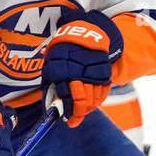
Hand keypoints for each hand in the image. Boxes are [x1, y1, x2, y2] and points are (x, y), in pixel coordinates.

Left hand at [42, 11, 123, 126]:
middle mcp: (80, 74)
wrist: (83, 34)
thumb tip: (51, 107)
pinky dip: (98, 101)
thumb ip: (52, 86)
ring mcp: (94, 74)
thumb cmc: (62, 52)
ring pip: (95, 99)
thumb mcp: (51, 66)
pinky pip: (103, 93)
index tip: (69, 122)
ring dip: (88, 108)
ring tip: (82, 111)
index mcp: (64, 72)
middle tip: (75, 120)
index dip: (70, 113)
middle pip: (84, 101)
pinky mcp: (104, 74)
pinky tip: (91, 103)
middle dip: (79, 114)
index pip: (70, 99)